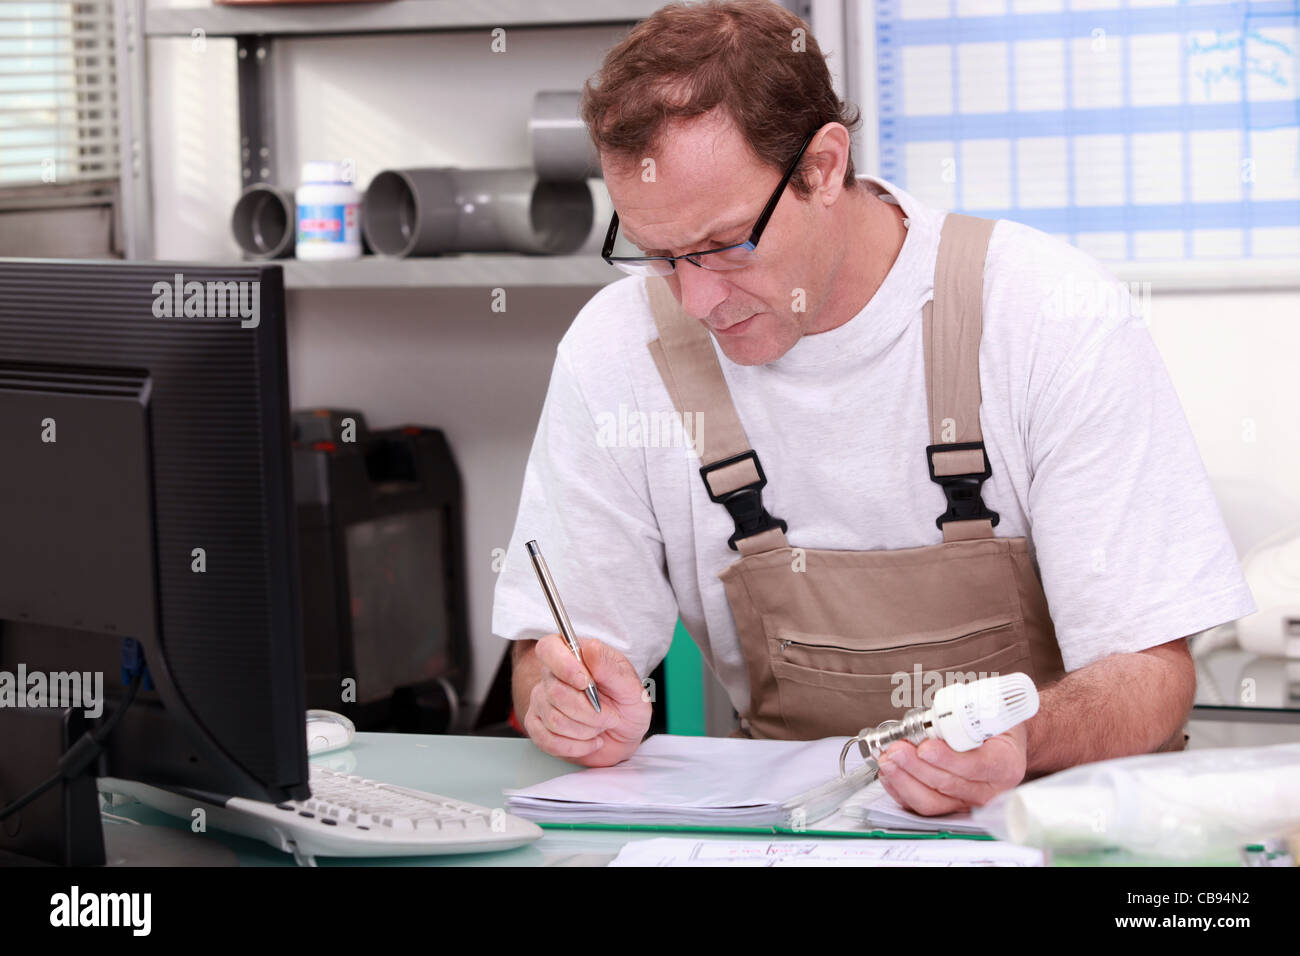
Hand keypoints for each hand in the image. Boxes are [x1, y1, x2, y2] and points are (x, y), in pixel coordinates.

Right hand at [524, 634, 651, 767]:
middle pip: (555, 692)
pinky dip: (576, 746)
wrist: (624, 735)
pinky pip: (547, 740)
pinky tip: (590, 741)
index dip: (564, 665)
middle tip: (610, 716)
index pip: (549, 648)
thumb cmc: (626, 705)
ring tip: (600, 727)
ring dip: (586, 730)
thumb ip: (610, 667)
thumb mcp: (631, 685)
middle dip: (589, 711)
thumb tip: (589, 649)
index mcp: (572, 655)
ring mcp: (541, 701)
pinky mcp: (538, 727)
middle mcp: (551, 675)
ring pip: (554, 720)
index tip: (586, 682)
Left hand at [875, 723, 1027, 815]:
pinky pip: (922, 805)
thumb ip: (967, 715)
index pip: (978, 766)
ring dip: (904, 780)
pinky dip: (900, 790)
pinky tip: (889, 773)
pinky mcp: (949, 807)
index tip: (926, 748)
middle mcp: (989, 789)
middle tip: (897, 749)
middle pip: (949, 785)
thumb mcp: (990, 711)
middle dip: (917, 767)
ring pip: (933, 801)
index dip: (949, 759)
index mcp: (1005, 763)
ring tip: (887, 760)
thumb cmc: (994, 725)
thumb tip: (935, 718)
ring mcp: (968, 802)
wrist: (999, 738)